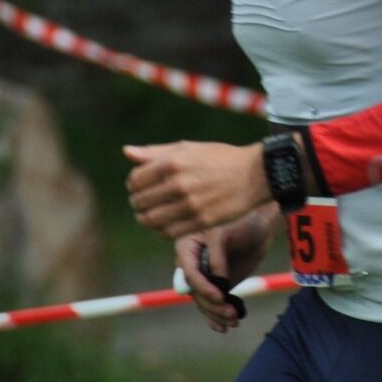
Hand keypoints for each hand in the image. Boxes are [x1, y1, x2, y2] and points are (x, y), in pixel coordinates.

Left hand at [124, 140, 267, 238]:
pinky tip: (165, 224)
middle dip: (138, 202)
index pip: (135, 180)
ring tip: (151, 214)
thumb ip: (155, 152)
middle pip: (140, 201)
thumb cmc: (219, 158)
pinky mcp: (200, 221)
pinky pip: (168, 233)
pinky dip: (161, 230)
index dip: (134, 184)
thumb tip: (126, 152)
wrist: (254, 174)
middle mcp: (179, 183)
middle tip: (145, 201)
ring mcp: (190, 204)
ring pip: (151, 220)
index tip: (141, 185)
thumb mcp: (188, 148)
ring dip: (146, 219)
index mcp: (173, 162)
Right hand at [175, 212, 276, 332]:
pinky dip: (216, 317)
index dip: (202, 286)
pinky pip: (210, 305)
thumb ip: (217, 257)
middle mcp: (191, 264)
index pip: (188, 272)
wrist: (258, 230)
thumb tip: (217, 282)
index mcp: (186, 246)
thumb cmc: (240, 224)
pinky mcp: (215, 286)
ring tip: (234, 320)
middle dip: (212, 305)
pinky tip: (223, 327)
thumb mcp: (225, 234)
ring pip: (203, 301)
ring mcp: (203, 276)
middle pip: (195, 291)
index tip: (220, 297)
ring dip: (217, 314)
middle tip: (231, 313)